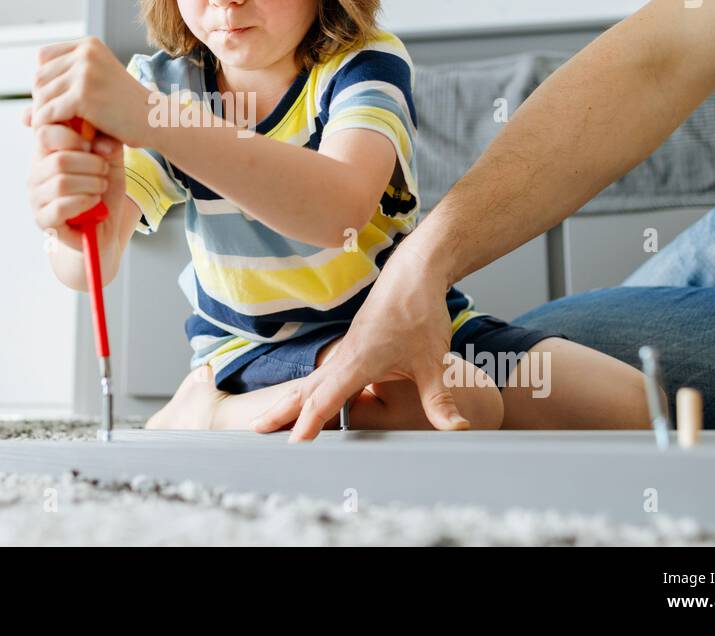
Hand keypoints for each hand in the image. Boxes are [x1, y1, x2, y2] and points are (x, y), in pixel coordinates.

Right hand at [25, 112, 124, 254]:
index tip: (89, 145)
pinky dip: (84, 202)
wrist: (105, 228)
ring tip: (101, 187)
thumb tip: (98, 142)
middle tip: (103, 171)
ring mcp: (36, 198)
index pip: (43, 132)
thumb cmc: (103, 190)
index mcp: (47, 153)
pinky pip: (60, 207)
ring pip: (61, 184)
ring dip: (91, 184)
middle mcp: (36, 173)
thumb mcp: (111, 160)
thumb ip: (107, 143)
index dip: (70, 135)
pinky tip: (94, 202)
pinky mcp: (43, 220)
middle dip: (91, 164)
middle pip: (59, 160)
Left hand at [29, 37, 154, 147]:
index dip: (45, 82)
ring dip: (46, 116)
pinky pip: (48, 112)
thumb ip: (59, 98)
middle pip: (39, 77)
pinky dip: (50, 126)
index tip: (57, 102)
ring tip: (62, 129)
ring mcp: (85, 71)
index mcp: (88, 45)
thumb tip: (22, 116)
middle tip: (58, 122)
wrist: (155, 121)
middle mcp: (86, 52)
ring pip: (41, 96)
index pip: (43, 58)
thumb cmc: (124, 112)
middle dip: (43, 102)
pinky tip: (63, 136)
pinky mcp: (83, 94)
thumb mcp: (91, 96)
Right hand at [249, 246, 470, 440]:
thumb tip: (456, 429)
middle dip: (281, 411)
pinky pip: (321, 373)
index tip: (294, 441)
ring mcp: (345, 351)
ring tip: (269, 419)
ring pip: (310, 380)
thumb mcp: (434, 361)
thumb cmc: (419, 312)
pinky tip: (306, 398)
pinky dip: (306, 389)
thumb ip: (440, 399)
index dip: (310, 420)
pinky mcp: (351, 347)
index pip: (328, 397)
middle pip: (306, 389)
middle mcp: (345, 357)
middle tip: (257, 430)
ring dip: (289, 400)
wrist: (413, 274)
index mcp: (358, 361)